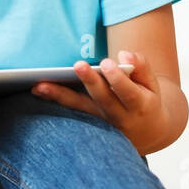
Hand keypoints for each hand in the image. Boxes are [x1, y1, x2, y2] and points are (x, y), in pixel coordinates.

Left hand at [30, 51, 166, 147]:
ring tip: (39, 85)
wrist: (147, 133)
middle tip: (78, 65)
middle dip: (90, 82)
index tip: (106, 63)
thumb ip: (141, 66)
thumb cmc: (145, 100)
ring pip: (80, 110)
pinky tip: (37, 90)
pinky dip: (54, 102)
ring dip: (60, 96)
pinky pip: (69, 114)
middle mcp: (119, 118)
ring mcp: (101, 125)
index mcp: (139, 106)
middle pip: (102, 100)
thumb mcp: (151, 84)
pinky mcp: (88, 126)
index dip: (117, 79)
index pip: (128, 92)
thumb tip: (125, 54)